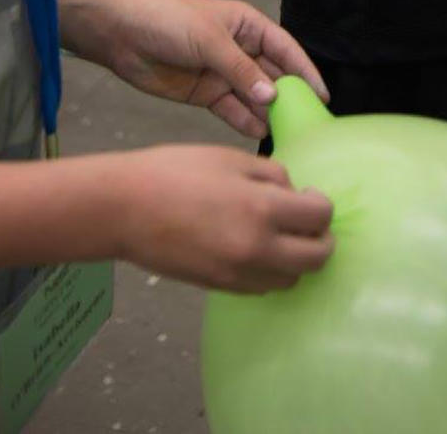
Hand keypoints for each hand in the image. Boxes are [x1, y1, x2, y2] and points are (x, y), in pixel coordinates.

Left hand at [98, 0, 330, 138]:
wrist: (121, 33)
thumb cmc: (167, 20)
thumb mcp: (209, 40)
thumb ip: (241, 70)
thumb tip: (271, 96)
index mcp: (247, 25)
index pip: (285, 49)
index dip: (304, 70)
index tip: (321, 94)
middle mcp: (240, 50)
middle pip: (272, 75)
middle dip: (289, 96)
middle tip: (307, 121)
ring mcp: (222, 73)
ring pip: (254, 96)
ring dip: (268, 112)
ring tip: (286, 133)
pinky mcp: (204, 94)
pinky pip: (231, 109)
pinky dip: (245, 121)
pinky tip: (260, 134)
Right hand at [114, 144, 332, 292]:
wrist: (125, 209)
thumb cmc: (177, 172)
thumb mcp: (232, 159)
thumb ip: (272, 175)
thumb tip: (293, 193)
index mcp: (263, 210)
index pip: (320, 217)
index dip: (321, 204)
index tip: (308, 195)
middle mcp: (257, 250)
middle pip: (316, 259)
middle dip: (320, 238)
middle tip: (306, 219)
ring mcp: (238, 275)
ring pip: (291, 279)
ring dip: (296, 258)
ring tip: (280, 233)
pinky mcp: (220, 288)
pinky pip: (262, 287)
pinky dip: (270, 271)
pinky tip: (256, 247)